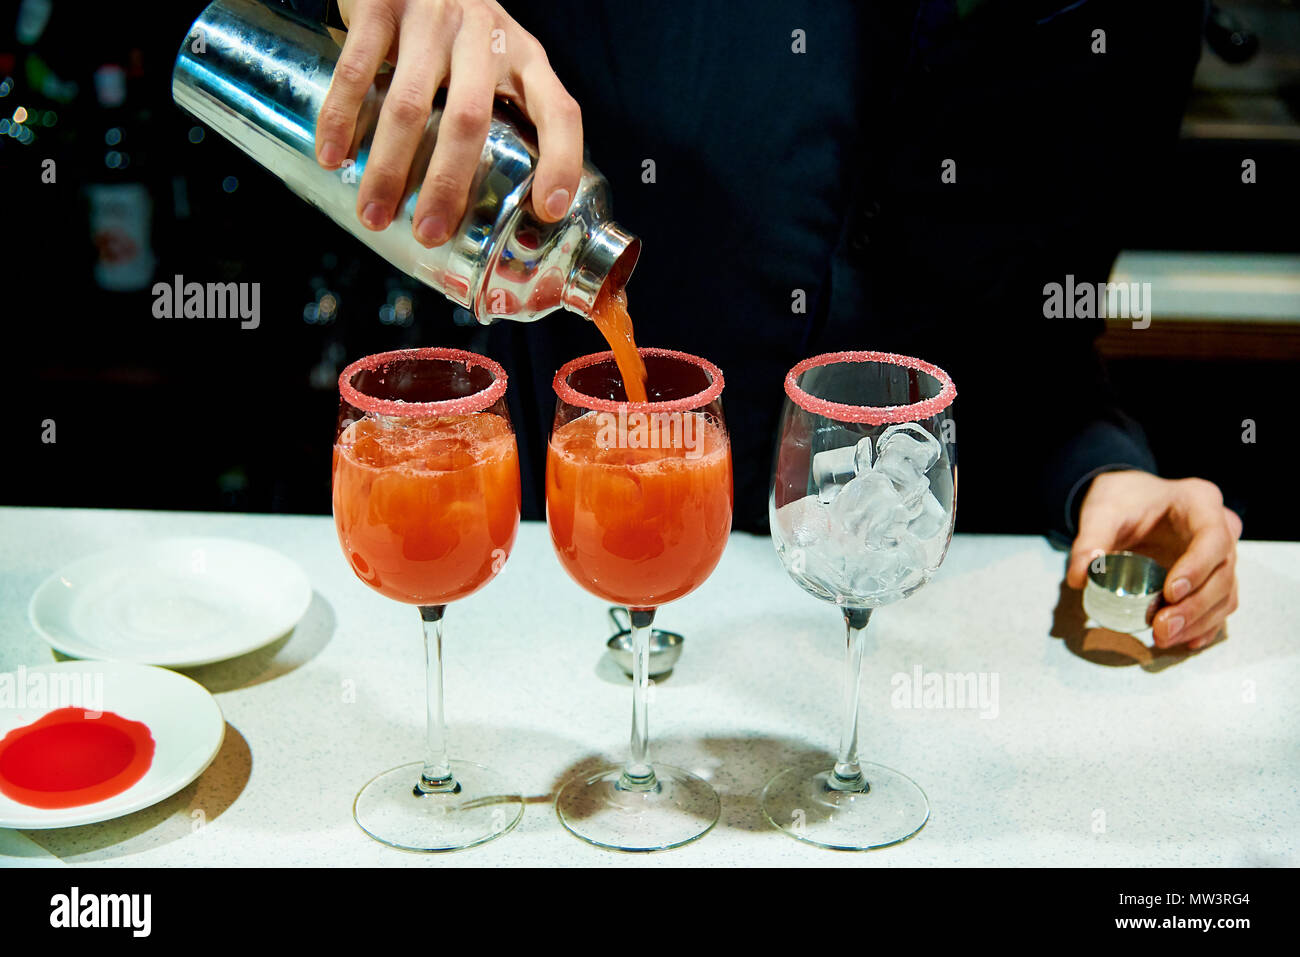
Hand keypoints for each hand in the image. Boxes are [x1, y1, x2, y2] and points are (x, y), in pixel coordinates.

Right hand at [317, 0, 583, 244]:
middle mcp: (485, 36)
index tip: (546, 211)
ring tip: (374, 215)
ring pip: (410, 104)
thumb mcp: (498, 65)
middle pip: (469, 120)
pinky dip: (342, 117)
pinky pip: (358, 69)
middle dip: (447, 184)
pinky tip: (334, 157)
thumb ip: (503, 119)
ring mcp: (432, 17)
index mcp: (525, 58)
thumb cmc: (460, 33)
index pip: (558, 111)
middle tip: (429, 232)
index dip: (561, 163)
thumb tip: (490, 212)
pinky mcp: (380, 4)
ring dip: (390, 167)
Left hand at [1066, 471, 1241, 650]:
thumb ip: (1090, 540)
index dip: (1197, 568)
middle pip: (1223, 573)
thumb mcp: (1102, 512)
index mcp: (1201, 502)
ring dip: (1198, 622)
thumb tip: (1079, 577)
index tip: (1170, 593)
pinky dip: (1202, 626)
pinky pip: (1218, 605)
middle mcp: (1222, 528)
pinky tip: (1183, 642)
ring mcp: (1222, 556)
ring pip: (1225, 594)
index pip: (1213, 538)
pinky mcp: (1213, 578)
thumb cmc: (1121, 500)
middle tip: (1161, 627)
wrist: (1127, 500)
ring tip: (1164, 638)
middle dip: (1195, 606)